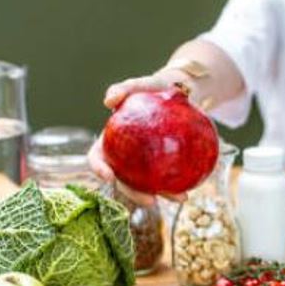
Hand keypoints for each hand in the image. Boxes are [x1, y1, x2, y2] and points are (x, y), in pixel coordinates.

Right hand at [89, 70, 189, 204]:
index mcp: (111, 140)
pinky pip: (166, 178)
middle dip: (134, 194)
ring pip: (146, 185)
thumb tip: (108, 100)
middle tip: (151, 200)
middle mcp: (124, 156)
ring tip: (180, 198)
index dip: (98, 170)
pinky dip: (176, 186)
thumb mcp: (140, 85)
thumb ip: (124, 88)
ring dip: (162, 196)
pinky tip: (188, 192)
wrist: (179, 92)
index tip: (109, 177)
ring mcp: (143, 163)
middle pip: (123, 181)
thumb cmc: (153, 88)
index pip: (97, 157)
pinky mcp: (162, 165)